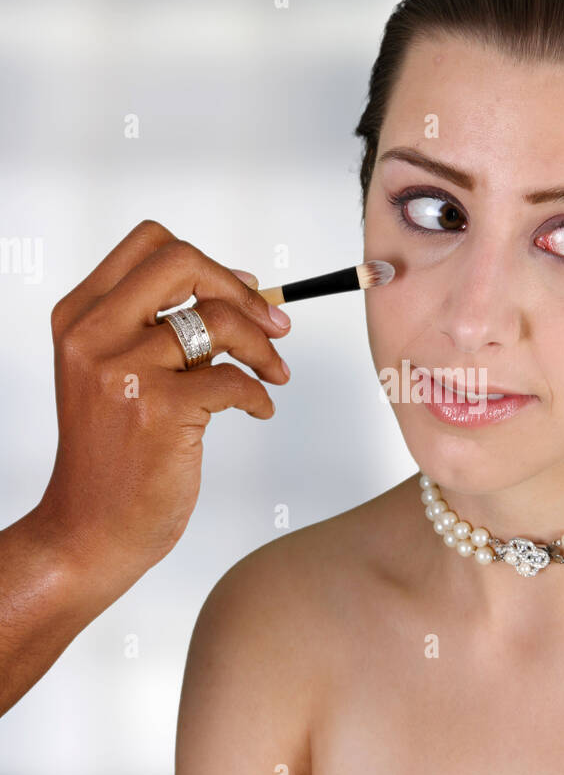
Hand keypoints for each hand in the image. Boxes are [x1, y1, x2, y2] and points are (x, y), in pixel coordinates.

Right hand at [36, 218, 291, 592]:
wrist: (89, 531)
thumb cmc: (111, 457)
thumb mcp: (111, 376)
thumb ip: (155, 329)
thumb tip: (238, 286)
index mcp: (78, 317)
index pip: (149, 243)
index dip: (209, 263)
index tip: (243, 292)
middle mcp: (93, 335)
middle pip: (183, 261)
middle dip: (242, 291)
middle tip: (274, 327)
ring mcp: (123, 370)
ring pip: (218, 321)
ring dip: (263, 348)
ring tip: (274, 374)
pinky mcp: (158, 409)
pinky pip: (233, 379)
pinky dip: (258, 395)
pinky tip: (258, 411)